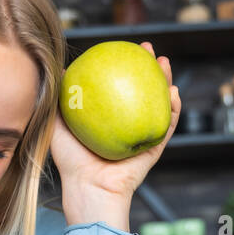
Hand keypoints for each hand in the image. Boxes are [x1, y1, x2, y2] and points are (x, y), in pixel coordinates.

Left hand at [52, 41, 180, 213]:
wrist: (87, 187)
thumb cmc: (70, 159)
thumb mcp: (59, 123)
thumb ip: (61, 98)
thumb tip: (62, 69)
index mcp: (108, 119)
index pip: (119, 86)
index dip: (123, 66)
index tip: (123, 47)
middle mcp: (126, 125)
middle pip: (142, 90)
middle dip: (148, 67)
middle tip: (148, 48)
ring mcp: (142, 136)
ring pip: (160, 104)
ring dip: (166, 81)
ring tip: (164, 62)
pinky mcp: (154, 149)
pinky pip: (167, 126)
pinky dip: (174, 109)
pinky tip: (173, 91)